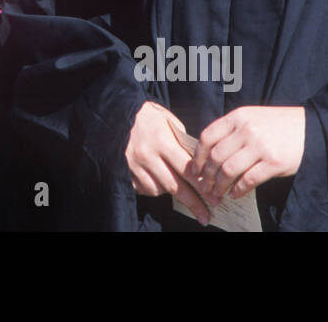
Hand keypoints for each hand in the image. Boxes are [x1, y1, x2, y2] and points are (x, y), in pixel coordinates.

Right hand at [125, 101, 209, 224]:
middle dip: (192, 202)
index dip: (202, 186)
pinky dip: (152, 187)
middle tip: (205, 216)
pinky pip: (143, 188)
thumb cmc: (144, 114)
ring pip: (158, 190)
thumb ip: (181, 140)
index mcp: (161, 141)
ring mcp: (134, 166)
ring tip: (176, 186)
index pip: (187, 169)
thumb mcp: (167, 120)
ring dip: (170, 191)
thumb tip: (195, 161)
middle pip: (175, 186)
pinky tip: (156, 179)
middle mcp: (147, 156)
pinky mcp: (124, 172)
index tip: (214, 198)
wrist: (113, 113)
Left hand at [186, 106, 304, 204]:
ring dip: (219, 186)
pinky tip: (234, 195)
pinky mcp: (274, 162)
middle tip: (204, 187)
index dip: (198, 156)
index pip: (207, 137)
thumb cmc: (278, 125)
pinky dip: (238, 190)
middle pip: (215, 156)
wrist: (312, 129)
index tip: (195, 169)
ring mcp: (260, 146)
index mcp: (238, 116)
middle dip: (206, 176)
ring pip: (228, 170)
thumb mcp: (252, 118)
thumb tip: (209, 154)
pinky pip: (248, 180)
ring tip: (217, 195)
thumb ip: (232, 130)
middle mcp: (246, 130)